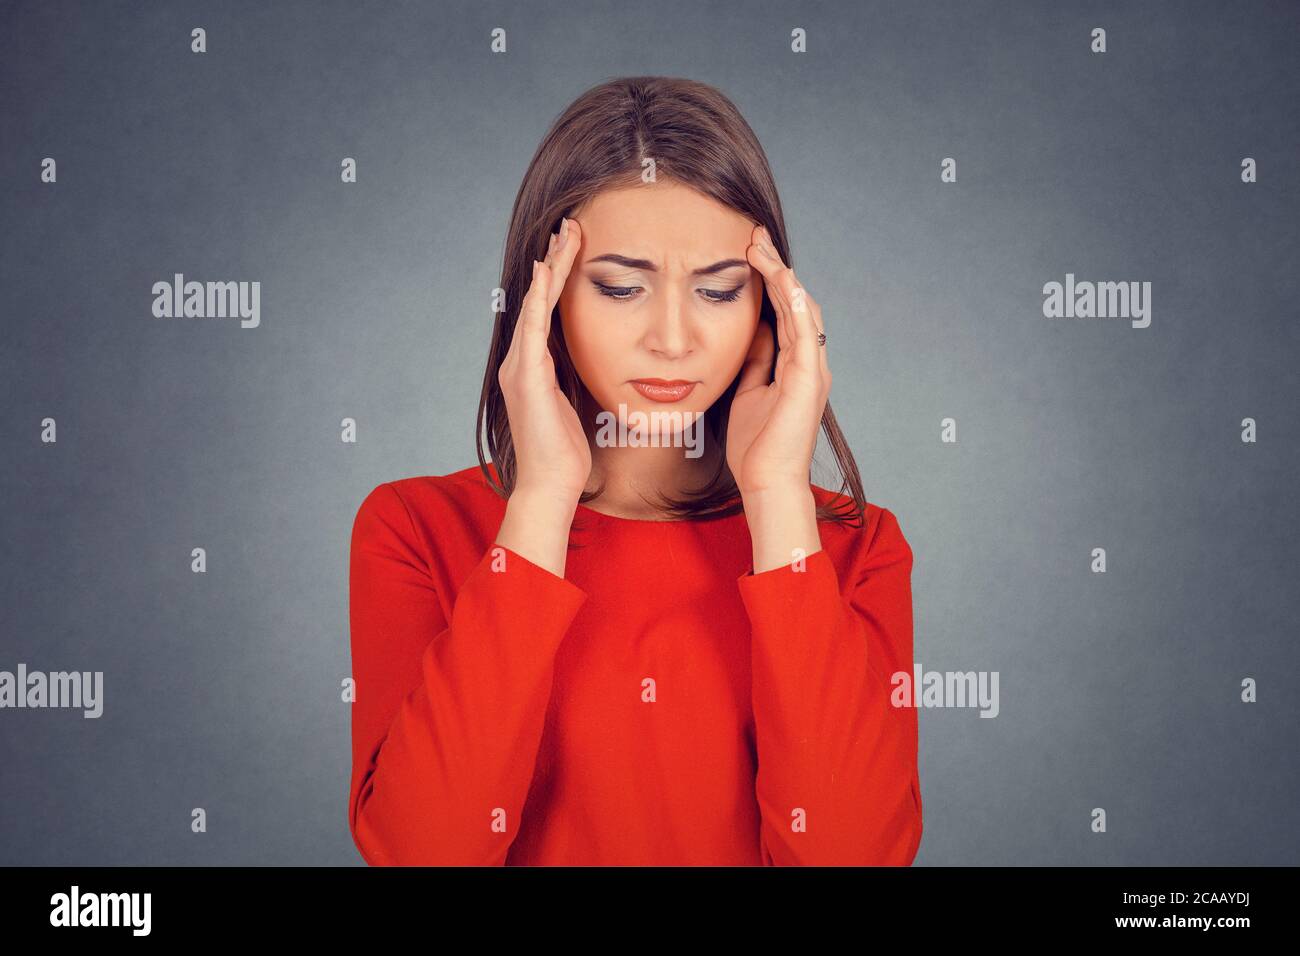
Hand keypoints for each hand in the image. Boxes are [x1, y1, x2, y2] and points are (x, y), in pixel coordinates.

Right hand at [497, 217, 590, 505]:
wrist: (550, 484)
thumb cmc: (567, 453)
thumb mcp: (577, 405)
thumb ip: (577, 380)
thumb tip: (601, 363)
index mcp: (533, 367)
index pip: (547, 311)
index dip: (559, 277)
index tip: (575, 247)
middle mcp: (520, 361)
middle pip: (539, 299)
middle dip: (555, 260)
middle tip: (570, 226)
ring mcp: (519, 367)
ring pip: (535, 304)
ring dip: (550, 268)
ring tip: (564, 235)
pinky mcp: (525, 376)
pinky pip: (532, 328)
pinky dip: (538, 297)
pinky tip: (545, 271)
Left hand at [726, 225, 830, 498]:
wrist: (767, 482)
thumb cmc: (757, 446)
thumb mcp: (749, 392)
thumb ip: (756, 362)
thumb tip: (753, 332)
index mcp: (795, 366)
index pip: (783, 311)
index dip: (769, 280)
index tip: (749, 252)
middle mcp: (809, 363)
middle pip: (795, 303)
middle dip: (776, 267)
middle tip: (754, 236)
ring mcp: (812, 371)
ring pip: (801, 311)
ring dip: (781, 276)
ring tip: (760, 247)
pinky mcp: (808, 382)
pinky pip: (804, 335)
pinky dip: (794, 306)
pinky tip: (783, 280)